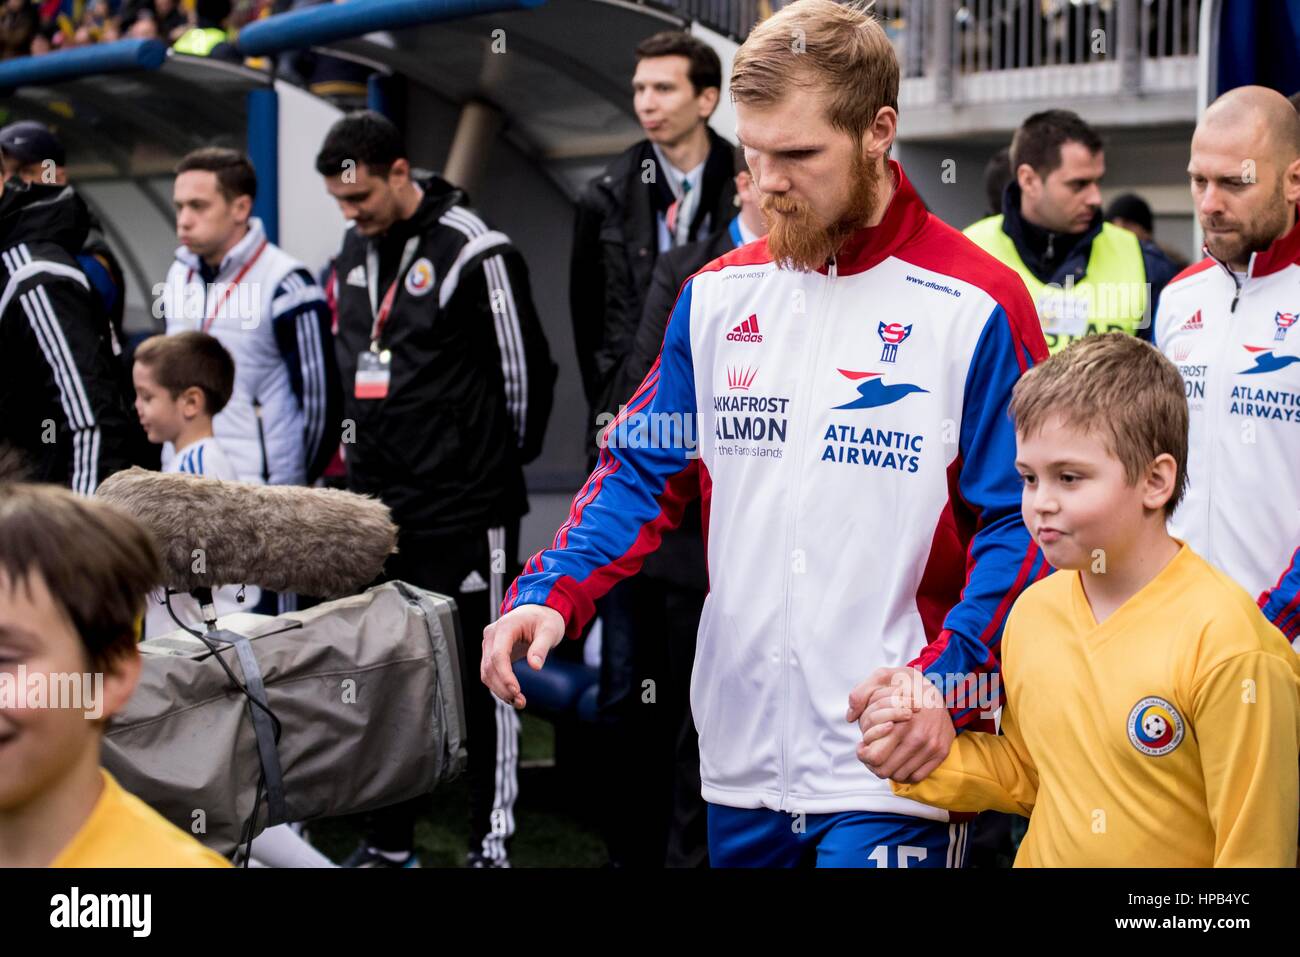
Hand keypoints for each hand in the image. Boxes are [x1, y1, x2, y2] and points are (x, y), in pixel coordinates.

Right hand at [480, 604, 564, 707]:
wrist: (538, 610)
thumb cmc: (544, 618)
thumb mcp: (550, 630)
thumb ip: (541, 647)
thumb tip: (535, 666)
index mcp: (505, 626)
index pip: (498, 655)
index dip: (505, 675)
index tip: (516, 690)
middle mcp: (492, 635)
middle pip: (489, 667)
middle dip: (503, 687)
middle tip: (521, 702)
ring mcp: (489, 644)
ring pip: (486, 672)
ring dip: (499, 690)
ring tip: (519, 702)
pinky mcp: (491, 652)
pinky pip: (490, 672)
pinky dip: (499, 686)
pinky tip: (512, 695)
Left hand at [848, 666, 954, 783]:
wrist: (944, 686)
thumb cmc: (908, 684)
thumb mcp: (882, 677)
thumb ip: (861, 693)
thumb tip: (850, 717)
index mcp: (900, 723)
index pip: (875, 757)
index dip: (863, 755)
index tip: (862, 746)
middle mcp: (917, 738)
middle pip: (885, 770)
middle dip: (873, 764)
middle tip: (871, 753)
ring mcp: (931, 747)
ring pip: (901, 776)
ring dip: (889, 769)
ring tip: (885, 755)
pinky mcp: (941, 752)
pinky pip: (918, 776)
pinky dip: (906, 772)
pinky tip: (900, 759)